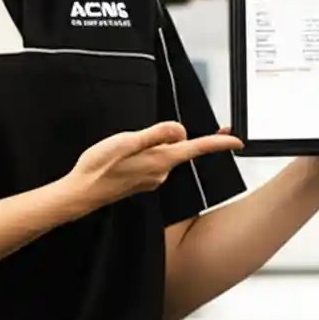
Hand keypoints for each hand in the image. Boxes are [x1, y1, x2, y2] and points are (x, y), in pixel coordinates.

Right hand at [65, 121, 242, 211]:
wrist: (81, 193)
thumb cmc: (99, 167)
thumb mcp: (126, 142)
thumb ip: (155, 135)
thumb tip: (180, 131)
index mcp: (160, 160)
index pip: (196, 149)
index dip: (219, 143)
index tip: (238, 141)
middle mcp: (160, 172)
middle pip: (184, 150)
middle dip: (191, 139)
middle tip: (210, 126)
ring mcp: (152, 178)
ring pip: (166, 154)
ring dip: (161, 144)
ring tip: (137, 139)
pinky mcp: (142, 181)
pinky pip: (154, 162)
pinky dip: (151, 153)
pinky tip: (132, 151)